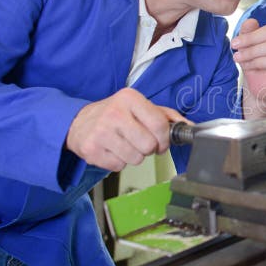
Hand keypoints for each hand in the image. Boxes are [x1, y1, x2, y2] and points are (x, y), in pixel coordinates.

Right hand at [65, 88, 189, 171]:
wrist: (78, 122)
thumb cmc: (114, 114)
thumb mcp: (139, 106)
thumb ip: (166, 115)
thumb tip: (188, 126)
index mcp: (130, 98)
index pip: (160, 126)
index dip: (165, 139)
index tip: (161, 142)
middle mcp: (115, 113)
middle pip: (149, 145)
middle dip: (149, 148)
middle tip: (140, 142)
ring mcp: (101, 132)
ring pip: (136, 159)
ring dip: (134, 156)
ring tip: (125, 145)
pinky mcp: (91, 149)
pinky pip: (119, 166)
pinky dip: (119, 162)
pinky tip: (112, 150)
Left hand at [232, 0, 265, 117]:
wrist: (255, 86)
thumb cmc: (254, 62)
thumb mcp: (248, 43)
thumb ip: (249, 30)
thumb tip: (251, 21)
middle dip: (252, 38)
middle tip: (235, 44)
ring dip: (251, 51)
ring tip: (238, 56)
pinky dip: (256, 62)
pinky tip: (247, 65)